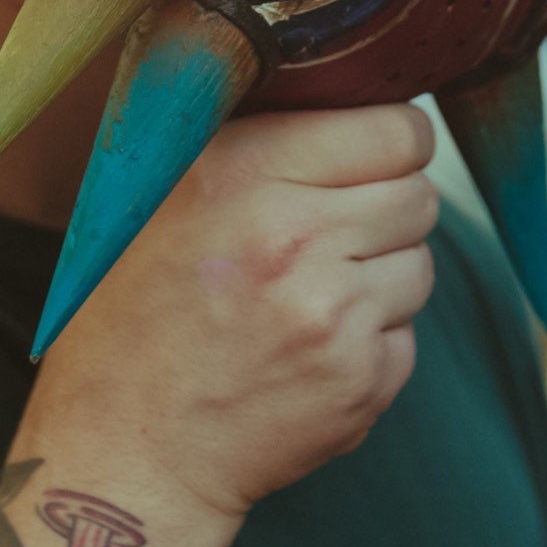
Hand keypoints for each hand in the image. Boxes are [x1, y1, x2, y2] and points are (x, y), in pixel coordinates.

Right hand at [0, 104, 440, 546]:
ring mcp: (331, 315)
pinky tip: (307, 354)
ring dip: (382, 277)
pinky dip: (371, 344)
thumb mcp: (163, 196)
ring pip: (421, 264)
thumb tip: (352, 95)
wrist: (124, 451)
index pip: (395, 128)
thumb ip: (257, 141)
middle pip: (420, 194)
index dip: (391, 143)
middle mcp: (292, 236)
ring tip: (309, 297)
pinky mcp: (359, 383)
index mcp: (242, 171)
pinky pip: (408, 337)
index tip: (372, 158)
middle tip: (332, 234)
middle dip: (388, 210)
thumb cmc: (134, 315)